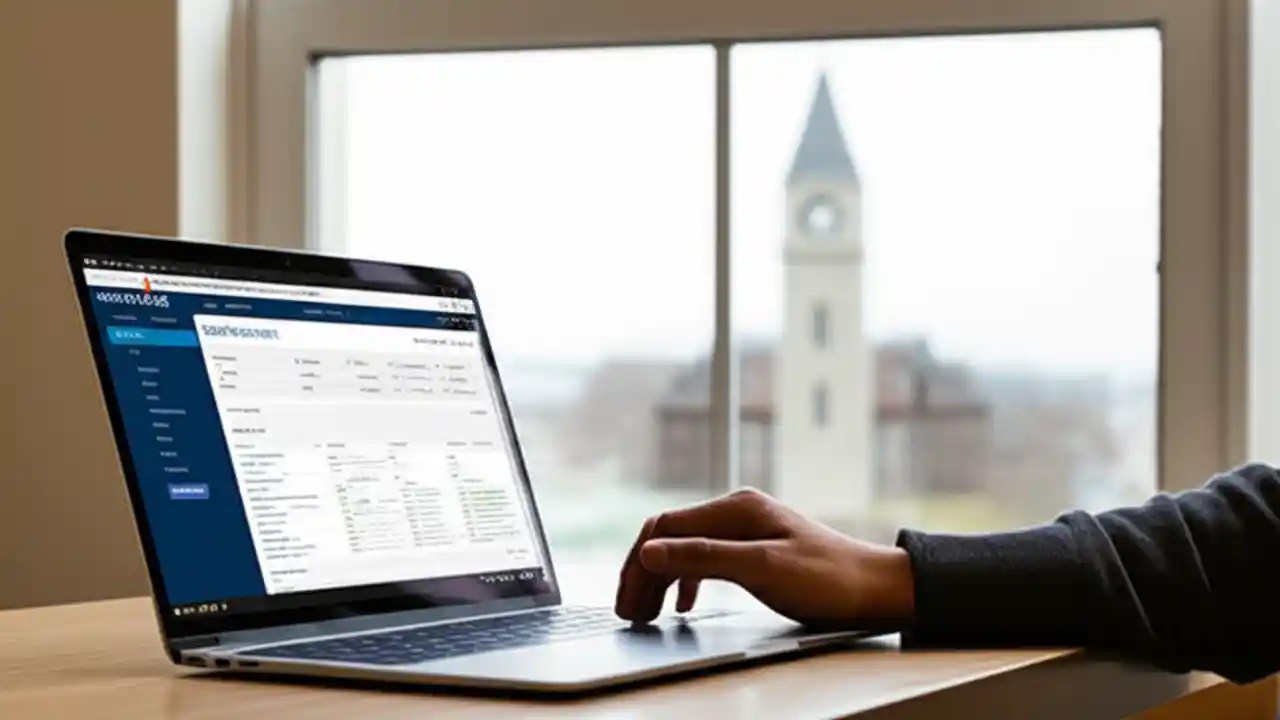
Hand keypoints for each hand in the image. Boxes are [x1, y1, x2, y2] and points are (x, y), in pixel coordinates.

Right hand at [614, 488, 915, 628]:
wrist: (877, 587)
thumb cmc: (829, 579)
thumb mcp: (762, 569)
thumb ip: (704, 557)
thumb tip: (651, 552)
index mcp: (736, 510)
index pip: (665, 527)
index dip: (638, 563)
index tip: (627, 601)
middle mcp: (737, 512)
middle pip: (669, 536)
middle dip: (642, 573)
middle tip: (628, 612)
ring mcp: (746, 529)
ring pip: (684, 548)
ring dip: (660, 578)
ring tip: (646, 612)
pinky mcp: (756, 547)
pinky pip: (705, 558)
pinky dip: (685, 580)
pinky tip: (683, 603)